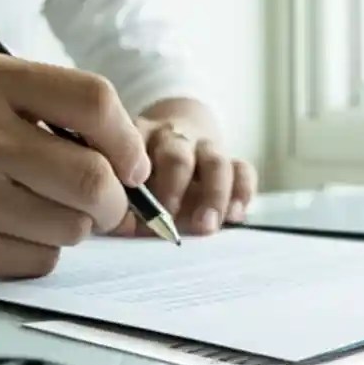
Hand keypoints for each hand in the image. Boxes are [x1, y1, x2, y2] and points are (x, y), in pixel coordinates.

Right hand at [0, 51, 149, 279]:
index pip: (94, 102)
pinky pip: (40, 261)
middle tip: (106, 202)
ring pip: (72, 227)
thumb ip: (47, 106)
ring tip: (36, 209)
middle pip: (94, 178)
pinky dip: (39, 251)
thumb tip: (128, 159)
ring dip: (72, 225)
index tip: (130, 162)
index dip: (127, 139)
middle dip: (114, 199)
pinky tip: (5, 230)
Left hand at [111, 118, 256, 236]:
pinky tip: (234, 217)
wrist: (173, 139)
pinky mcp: (230, 159)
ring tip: (207, 226)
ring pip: (216, 162)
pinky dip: (242, 193)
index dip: (137, 185)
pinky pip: (243, 170)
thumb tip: (120, 225)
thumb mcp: (123, 179)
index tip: (134, 216)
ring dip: (213, 195)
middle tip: (169, 223)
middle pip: (177, 157)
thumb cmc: (140, 174)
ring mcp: (204, 146)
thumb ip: (120, 199)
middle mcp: (171, 137)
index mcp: (137, 139)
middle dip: (174, 190)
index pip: (135, 153)